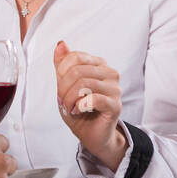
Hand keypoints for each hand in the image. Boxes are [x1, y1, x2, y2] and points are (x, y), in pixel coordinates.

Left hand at [53, 41, 126, 168]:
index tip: (61, 88)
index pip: (74, 57)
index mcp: (97, 64)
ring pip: (84, 84)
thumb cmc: (77, 108)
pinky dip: (80, 106)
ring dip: (69, 99)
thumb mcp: (64, 85)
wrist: (90, 133)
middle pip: (77, 71)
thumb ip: (62, 65)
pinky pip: (94, 99)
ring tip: (70, 108)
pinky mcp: (116, 105)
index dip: (61, 73)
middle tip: (64, 102)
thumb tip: (61, 44)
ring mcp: (115, 88)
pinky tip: (79, 110)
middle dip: (63, 89)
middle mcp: (109, 73)